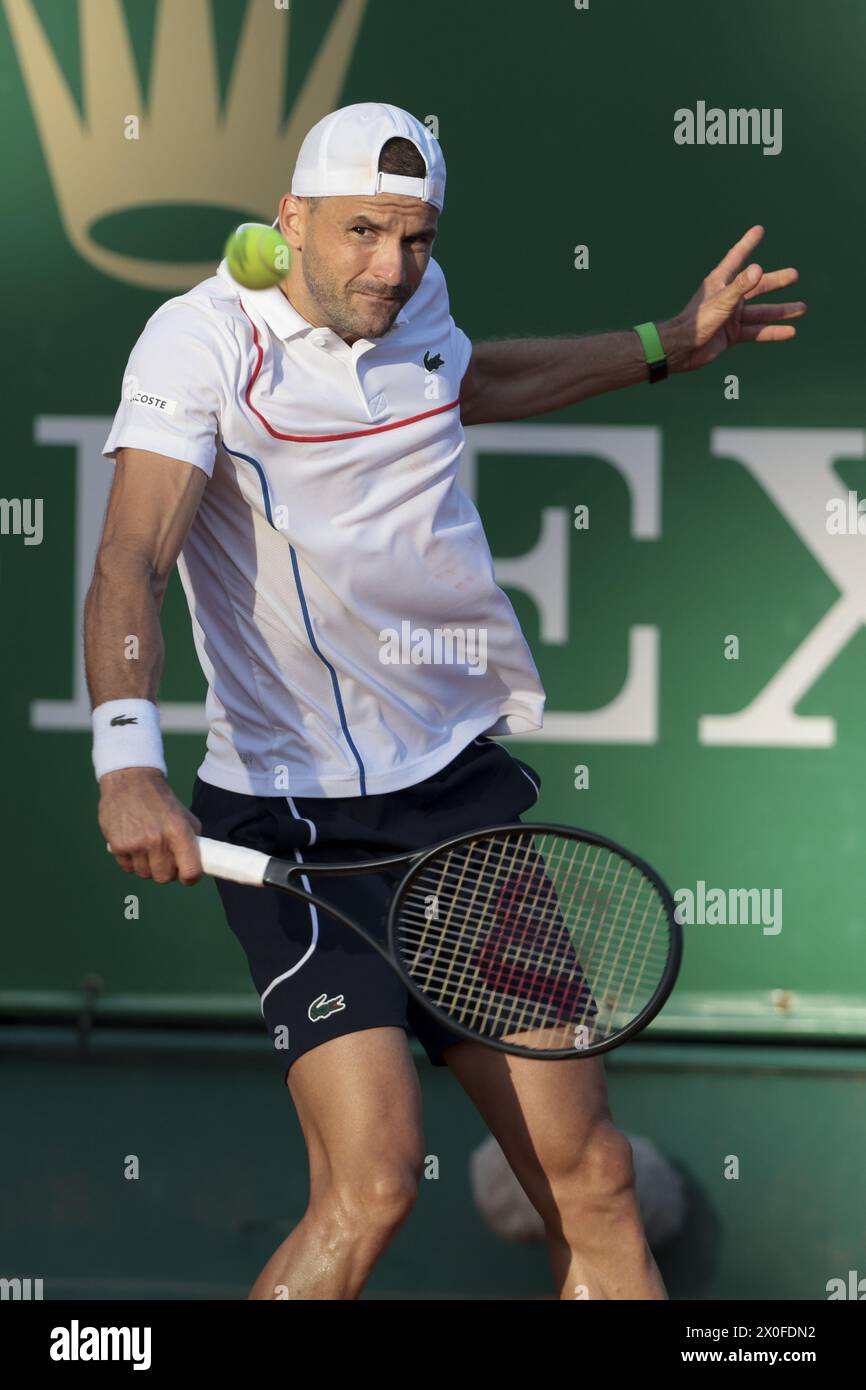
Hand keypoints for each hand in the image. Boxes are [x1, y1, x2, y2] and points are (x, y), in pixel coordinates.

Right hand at [98, 767, 202, 883]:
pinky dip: (131, 862)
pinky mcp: (117, 846)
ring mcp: (135, 844)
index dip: (190, 878)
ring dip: (147, 866)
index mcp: (179, 831)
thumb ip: (192, 840)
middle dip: (166, 872)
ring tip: (147, 848)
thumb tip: (197, 863)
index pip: (190, 871)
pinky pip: (127, 868)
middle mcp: (157, 839)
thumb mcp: (184, 815)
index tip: (187, 877)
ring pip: (144, 874)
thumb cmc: (160, 799)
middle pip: (164, 878)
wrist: (130, 781)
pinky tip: (133, 846)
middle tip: (165, 860)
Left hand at [660, 225, 806, 373]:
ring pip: (761, 311)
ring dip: (781, 310)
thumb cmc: (697, 321)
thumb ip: (740, 286)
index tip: (759, 230)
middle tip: (794, 275)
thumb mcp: (722, 301)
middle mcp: (728, 296)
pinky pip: (757, 331)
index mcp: (721, 282)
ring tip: (802, 308)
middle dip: (776, 280)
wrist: (681, 350)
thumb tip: (759, 269)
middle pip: (757, 286)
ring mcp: (731, 316)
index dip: (748, 243)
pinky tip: (790, 332)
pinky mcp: (732, 334)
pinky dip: (773, 332)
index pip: (737, 257)